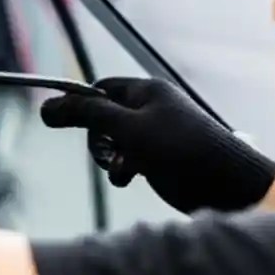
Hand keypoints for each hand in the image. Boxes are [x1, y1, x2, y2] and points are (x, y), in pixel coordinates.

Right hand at [41, 78, 274, 212]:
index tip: (60, 121)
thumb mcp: (127, 128)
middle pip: (103, 115)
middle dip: (96, 136)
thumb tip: (46, 107)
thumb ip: (87, 115)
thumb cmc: (180, 150)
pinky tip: (128, 176)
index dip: (80, 103)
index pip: (100, 88)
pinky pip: (128, 158)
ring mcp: (156, 134)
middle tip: (106, 149)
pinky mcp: (160, 158)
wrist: (228, 186)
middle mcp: (151, 109)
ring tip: (122, 166)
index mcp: (147, 91)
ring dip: (110, 156)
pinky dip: (123, 168)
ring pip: (113, 140)